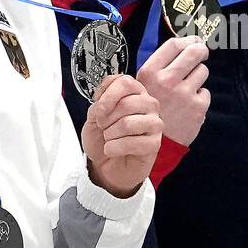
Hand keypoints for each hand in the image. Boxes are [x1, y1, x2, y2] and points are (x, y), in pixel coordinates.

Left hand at [82, 74, 163, 197]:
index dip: (108, 96)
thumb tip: (103, 104)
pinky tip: (113, 150)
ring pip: (128, 123)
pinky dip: (114, 148)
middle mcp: (147, 105)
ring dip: (110, 134)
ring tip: (109, 139)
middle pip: (126, 103)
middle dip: (106, 119)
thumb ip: (98, 105)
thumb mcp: (93, 117)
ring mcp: (154, 124)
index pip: (125, 82)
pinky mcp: (154, 143)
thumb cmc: (102, 139)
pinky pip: (131, 143)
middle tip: (102, 127)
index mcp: (134, 92)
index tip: (98, 110)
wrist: (105, 165)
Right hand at [136, 35, 210, 145]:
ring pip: (202, 71)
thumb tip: (186, 43)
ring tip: (187, 88)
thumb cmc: (149, 112)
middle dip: (200, 51)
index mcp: (150, 72)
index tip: (193, 42)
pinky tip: (189, 105)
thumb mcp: (143, 86)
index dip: (187, 40)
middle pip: (194, 52)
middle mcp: (167, 80)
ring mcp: (184, 93)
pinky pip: (205, 92)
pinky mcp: (197, 107)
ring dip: (198, 77)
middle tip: (201, 54)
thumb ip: (160, 66)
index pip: (174, 44)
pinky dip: (200, 97)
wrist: (155, 143)